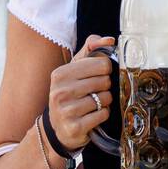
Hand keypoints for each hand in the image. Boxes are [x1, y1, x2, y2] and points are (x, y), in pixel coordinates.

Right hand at [46, 34, 113, 153]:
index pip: (101, 64)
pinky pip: (103, 114)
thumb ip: (90, 50)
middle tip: (94, 92)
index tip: (97, 76)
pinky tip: (92, 115)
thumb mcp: (75, 70)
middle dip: (104, 87)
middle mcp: (60, 91)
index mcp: (60, 74)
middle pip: (104, 81)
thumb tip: (109, 40)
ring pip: (105, 98)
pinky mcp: (74, 127)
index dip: (105, 71)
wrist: (58, 127)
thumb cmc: (70, 94)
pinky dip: (102, 115)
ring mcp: (66, 110)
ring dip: (104, 102)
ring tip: (93, 104)